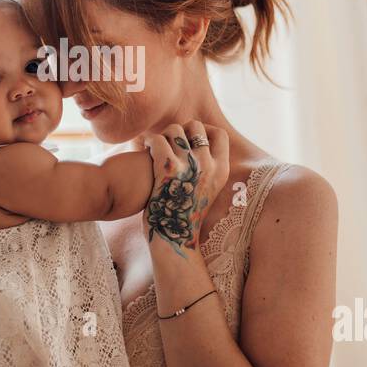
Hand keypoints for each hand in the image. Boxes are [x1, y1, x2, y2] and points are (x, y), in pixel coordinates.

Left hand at [141, 121, 229, 256]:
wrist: (172, 239)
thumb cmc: (184, 215)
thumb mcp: (206, 190)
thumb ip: (206, 168)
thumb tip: (198, 143)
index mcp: (221, 171)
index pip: (219, 134)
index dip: (203, 130)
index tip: (189, 137)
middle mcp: (208, 166)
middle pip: (195, 126)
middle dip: (180, 130)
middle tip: (168, 143)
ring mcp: (189, 167)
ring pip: (174, 130)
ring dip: (162, 136)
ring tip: (155, 148)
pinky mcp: (168, 170)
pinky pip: (156, 140)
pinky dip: (148, 143)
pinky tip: (145, 151)